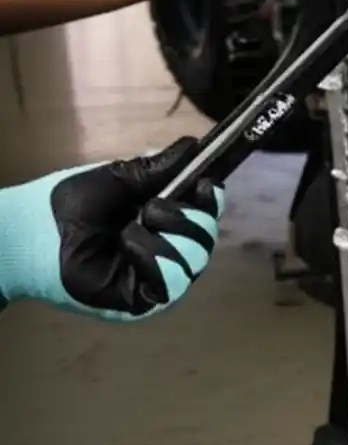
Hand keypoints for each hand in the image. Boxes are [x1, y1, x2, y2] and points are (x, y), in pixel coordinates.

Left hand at [0, 138, 223, 320]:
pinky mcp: (145, 300)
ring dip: (165, 236)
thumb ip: (161, 166)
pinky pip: (174, 282)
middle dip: (185, 216)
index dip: (212, 201)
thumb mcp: (122, 178)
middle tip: (151, 208)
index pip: (207, 215)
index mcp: (166, 222)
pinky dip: (154, 258)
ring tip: (129, 230)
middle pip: (207, 237)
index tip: (206, 185)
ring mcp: (158, 277)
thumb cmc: (74, 205)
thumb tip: (194, 145)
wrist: (38, 229)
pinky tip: (129, 247)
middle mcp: (168, 250)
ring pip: (195, 258)